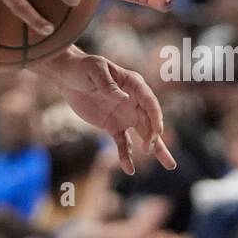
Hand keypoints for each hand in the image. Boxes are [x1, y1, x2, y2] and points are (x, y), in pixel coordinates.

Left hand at [42, 50, 176, 172]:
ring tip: (170, 165)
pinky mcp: (113, 126)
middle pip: (151, 120)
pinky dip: (126, 156)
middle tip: (153, 148)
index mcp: (133, 84)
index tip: (156, 131)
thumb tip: (124, 99)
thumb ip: (108, 84)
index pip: (149, 102)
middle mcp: (134, 101)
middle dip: (155, 135)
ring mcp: (125, 115)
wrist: (67, 77)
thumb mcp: (95, 70)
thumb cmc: (83, 68)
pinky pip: (123, 143)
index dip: (155, 116)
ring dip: (155, 148)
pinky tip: (129, 169)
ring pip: (144, 134)